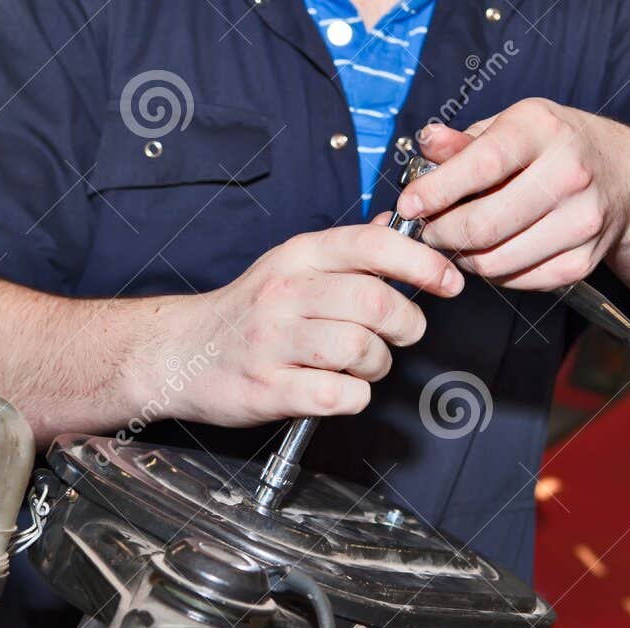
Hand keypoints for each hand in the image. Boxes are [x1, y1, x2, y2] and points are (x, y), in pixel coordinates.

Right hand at [148, 224, 461, 426]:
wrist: (180, 353)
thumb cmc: (247, 314)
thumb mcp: (292, 266)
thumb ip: (348, 251)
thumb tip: (398, 226)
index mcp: (299, 256)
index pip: (374, 245)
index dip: (423, 263)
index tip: (449, 282)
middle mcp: (286, 293)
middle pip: (376, 303)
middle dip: (407, 326)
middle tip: (401, 336)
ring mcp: (274, 342)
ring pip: (361, 349)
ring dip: (378, 365)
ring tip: (363, 366)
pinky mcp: (268, 388)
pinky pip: (339, 396)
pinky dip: (354, 398)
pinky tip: (340, 391)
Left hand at [396, 99, 629, 291]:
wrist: (620, 175)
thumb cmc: (553, 147)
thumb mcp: (510, 126)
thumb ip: (464, 142)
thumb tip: (427, 143)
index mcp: (543, 130)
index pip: (482, 165)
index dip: (436, 191)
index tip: (408, 205)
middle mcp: (569, 174)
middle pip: (484, 226)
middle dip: (442, 234)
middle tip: (429, 230)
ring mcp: (580, 222)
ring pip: (494, 262)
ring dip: (463, 257)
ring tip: (459, 240)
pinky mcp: (581, 262)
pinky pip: (516, 281)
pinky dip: (493, 272)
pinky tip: (493, 250)